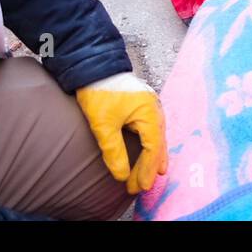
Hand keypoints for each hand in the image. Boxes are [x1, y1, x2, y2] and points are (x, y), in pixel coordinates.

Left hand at [75, 72, 167, 195]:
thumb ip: (114, 151)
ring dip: (154, 155)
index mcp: (149, 113)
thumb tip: (122, 175)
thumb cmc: (99, 91)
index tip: (138, 187)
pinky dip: (151, 143)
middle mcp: (154, 108)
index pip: (152, 148)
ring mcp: (150, 104)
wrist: (93, 65)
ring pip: (157, 135)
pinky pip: (152, 128)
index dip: (146, 170)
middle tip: (143, 186)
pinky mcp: (142, 102)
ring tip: (155, 172)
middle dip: (151, 166)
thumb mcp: (104, 124)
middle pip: (158, 143)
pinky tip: (150, 149)